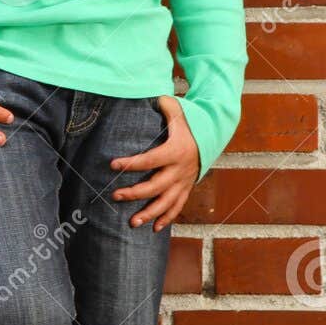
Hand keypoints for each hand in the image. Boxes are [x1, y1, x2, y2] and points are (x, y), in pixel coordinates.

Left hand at [109, 96, 196, 232]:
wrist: (212, 137)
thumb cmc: (188, 122)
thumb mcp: (177, 110)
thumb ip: (163, 104)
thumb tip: (150, 95)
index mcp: (175, 151)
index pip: (150, 159)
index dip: (132, 163)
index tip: (113, 164)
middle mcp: (181, 170)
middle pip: (156, 186)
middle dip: (135, 193)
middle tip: (115, 195)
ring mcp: (184, 182)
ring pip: (167, 202)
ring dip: (150, 213)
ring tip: (132, 222)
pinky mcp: (186, 188)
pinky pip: (177, 207)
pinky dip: (167, 219)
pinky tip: (153, 229)